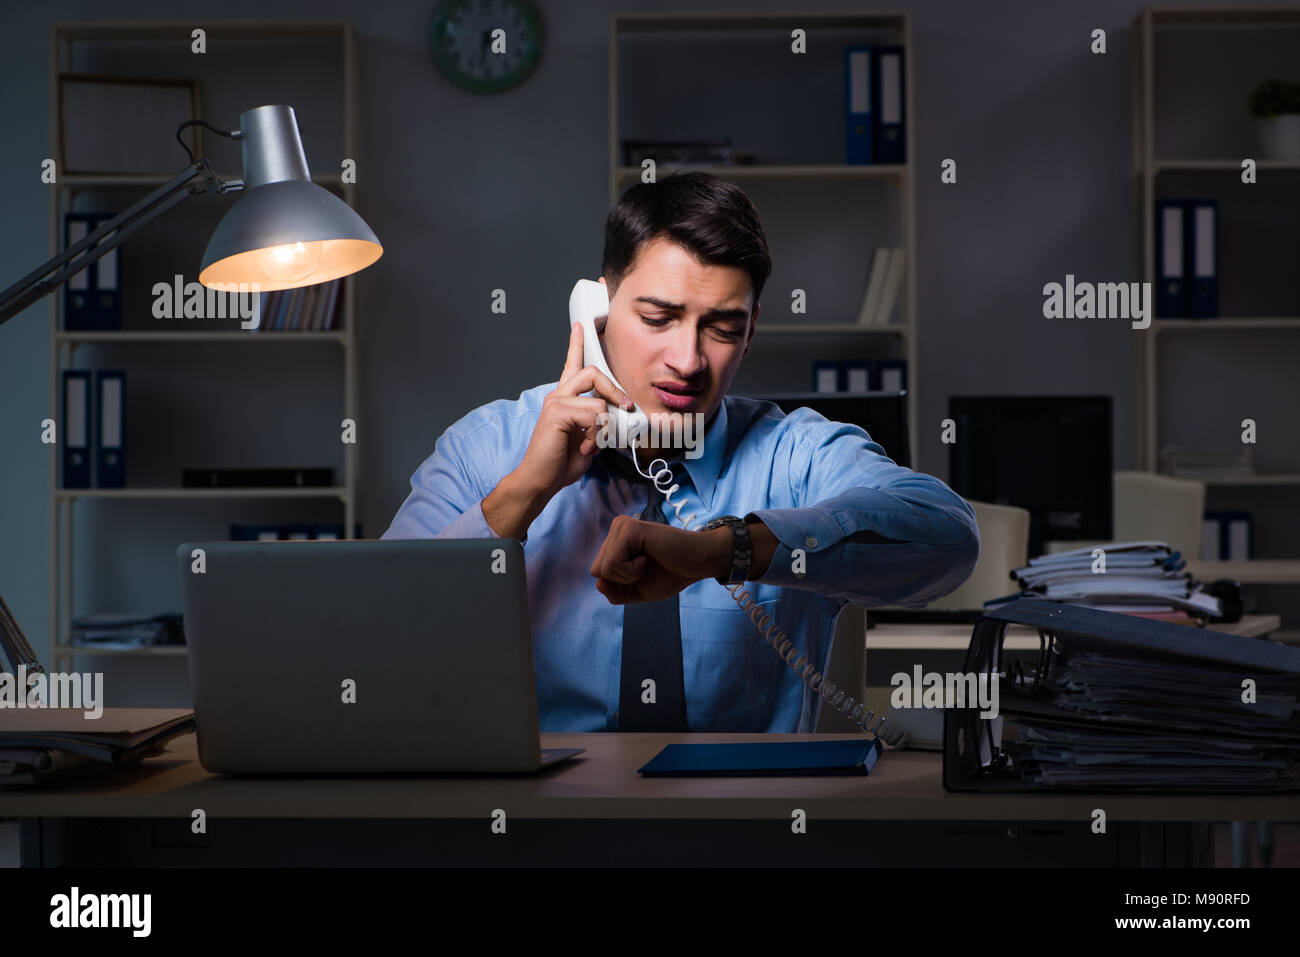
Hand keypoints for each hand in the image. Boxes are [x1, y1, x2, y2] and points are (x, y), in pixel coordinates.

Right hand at [516, 322, 635, 499]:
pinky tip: (586, 448)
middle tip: (627, 407)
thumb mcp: (590, 439)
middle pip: (593, 372)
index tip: (580, 326)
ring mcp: (556, 403)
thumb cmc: (560, 462)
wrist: (540, 480)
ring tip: (593, 445)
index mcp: (564, 399)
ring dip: (605, 428)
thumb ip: (603, 424)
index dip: (576, 344)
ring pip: (599, 402)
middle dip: (615, 390)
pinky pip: (594, 416)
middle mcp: (558, 396)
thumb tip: (622, 417)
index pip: (571, 365)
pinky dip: (596, 436)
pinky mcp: (557, 413)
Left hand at [590, 518, 730, 603]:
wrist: (697, 564)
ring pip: (603, 568)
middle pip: (597, 570)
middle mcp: (616, 528)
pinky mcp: (629, 529)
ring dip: (629, 575)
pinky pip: (614, 563)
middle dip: (623, 579)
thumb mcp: (637, 591)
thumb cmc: (671, 573)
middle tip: (647, 567)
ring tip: (648, 561)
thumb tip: (599, 583)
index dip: (620, 583)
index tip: (642, 572)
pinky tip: (649, 557)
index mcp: (616, 540)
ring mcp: (622, 526)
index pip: (598, 572)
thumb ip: (615, 592)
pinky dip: (632, 570)